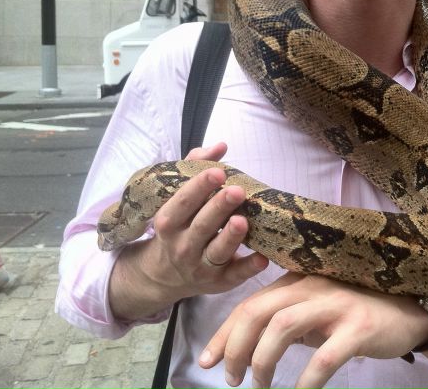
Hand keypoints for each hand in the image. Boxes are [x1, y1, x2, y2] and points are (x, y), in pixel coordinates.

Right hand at [109, 143, 268, 320]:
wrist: (164, 275)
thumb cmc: (178, 225)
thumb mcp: (177, 198)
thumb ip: (196, 167)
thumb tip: (221, 145)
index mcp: (169, 222)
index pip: (182, 204)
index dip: (198, 188)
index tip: (218, 172)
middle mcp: (183, 246)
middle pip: (202, 226)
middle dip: (218, 208)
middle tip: (237, 190)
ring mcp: (201, 266)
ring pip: (217, 251)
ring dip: (231, 237)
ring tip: (243, 220)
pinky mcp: (220, 282)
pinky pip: (235, 275)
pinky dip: (249, 267)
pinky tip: (263, 258)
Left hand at [199, 273, 427, 388]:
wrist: (414, 308)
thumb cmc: (361, 309)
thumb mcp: (320, 309)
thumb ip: (289, 318)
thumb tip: (249, 344)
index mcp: (299, 281)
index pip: (250, 303)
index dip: (224, 333)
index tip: (207, 360)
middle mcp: (313, 287)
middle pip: (258, 312)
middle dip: (236, 348)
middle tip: (231, 379)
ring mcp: (336, 305)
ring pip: (282, 329)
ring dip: (262, 363)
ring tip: (259, 387)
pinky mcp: (358, 328)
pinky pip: (323, 358)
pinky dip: (305, 381)